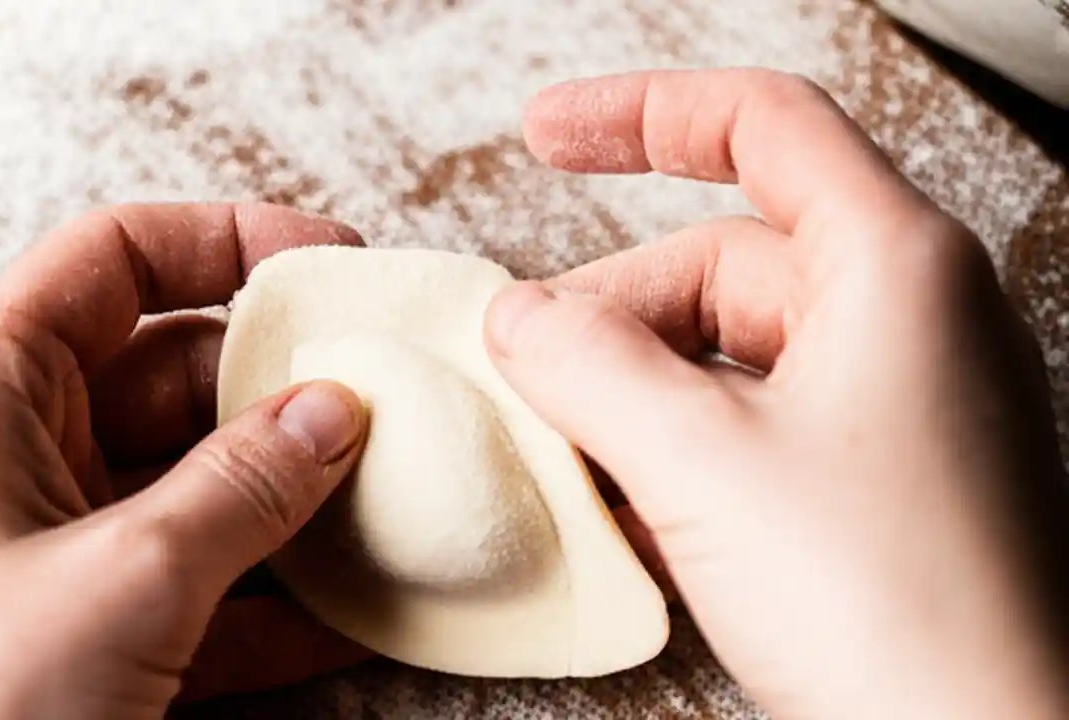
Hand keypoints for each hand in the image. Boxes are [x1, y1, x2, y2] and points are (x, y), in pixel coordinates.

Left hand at [0, 203, 371, 718]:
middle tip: (392, 402)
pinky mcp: (79, 630)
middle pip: (174, 374)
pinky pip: (195, 584)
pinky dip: (272, 600)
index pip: (116, 259)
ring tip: (394, 502)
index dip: (229, 242)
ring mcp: (49, 546)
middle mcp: (14, 452)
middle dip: (284, 388)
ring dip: (293, 501)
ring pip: (195, 485)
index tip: (335, 262)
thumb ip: (242, 487)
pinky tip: (353, 613)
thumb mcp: (122, 578)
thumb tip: (336, 411)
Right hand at [485, 69, 1068, 719]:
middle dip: (609, 314)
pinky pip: (751, 428)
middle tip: (525, 373)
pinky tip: (623, 504)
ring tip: (567, 451)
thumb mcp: (703, 464)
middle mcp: (905, 320)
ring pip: (725, 356)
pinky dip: (676, 450)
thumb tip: (517, 317)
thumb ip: (588, 367)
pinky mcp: (875, 483)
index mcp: (893, 268)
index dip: (640, 113)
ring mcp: (894, 406)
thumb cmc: (896, 612)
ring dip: (632, 394)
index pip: (761, 126)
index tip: (543, 134)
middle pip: (719, 262)